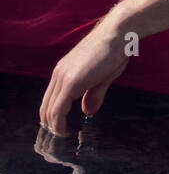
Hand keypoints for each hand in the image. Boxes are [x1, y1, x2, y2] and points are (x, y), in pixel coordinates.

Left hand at [39, 21, 129, 136]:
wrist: (118, 34)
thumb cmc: (113, 51)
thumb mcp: (102, 77)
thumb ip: (93, 94)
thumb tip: (87, 112)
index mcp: (64, 71)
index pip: (50, 99)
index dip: (52, 116)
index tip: (59, 129)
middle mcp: (59, 74)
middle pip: (46, 106)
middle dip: (50, 125)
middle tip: (59, 139)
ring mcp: (63, 78)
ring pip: (50, 110)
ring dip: (54, 127)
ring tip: (62, 138)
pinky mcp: (71, 83)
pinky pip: (58, 109)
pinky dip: (59, 124)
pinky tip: (65, 132)